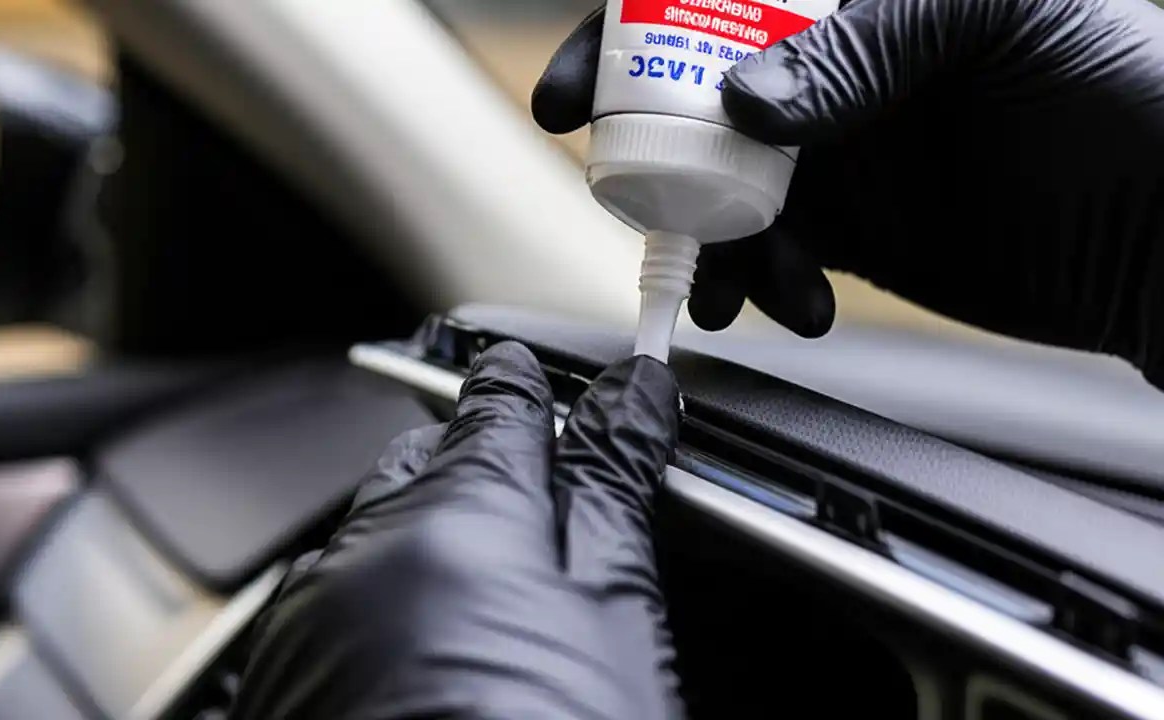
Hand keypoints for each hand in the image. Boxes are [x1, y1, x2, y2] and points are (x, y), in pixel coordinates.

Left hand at [230, 342, 683, 719]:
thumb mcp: (612, 622)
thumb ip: (612, 490)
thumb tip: (632, 399)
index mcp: (455, 515)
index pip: (495, 406)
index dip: (525, 387)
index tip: (528, 374)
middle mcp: (360, 550)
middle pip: (425, 466)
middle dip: (475, 472)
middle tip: (533, 518)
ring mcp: (307, 619)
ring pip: (374, 536)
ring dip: (424, 542)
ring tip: (483, 612)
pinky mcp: (278, 680)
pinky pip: (332, 604)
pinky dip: (381, 607)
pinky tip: (428, 668)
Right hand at [534, 0, 1163, 387]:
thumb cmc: (1133, 88)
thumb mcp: (1005, 17)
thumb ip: (867, 42)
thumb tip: (745, 105)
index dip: (628, 28)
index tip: (578, 92)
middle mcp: (836, 59)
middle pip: (695, 93)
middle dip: (649, 151)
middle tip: (637, 202)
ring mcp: (841, 145)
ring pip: (721, 182)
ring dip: (707, 237)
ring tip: (741, 285)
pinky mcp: (853, 226)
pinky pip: (767, 248)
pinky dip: (754, 280)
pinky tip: (793, 304)